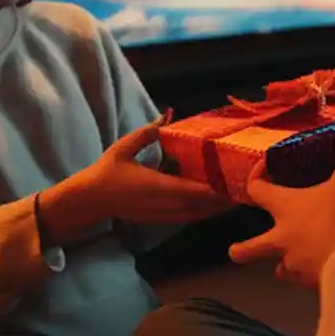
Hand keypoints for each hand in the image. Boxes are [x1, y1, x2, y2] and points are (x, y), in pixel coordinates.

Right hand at [38, 116, 231, 245]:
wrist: (90, 200)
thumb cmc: (106, 172)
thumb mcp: (124, 147)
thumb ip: (146, 132)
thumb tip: (165, 115)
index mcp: (158, 186)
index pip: (194, 191)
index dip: (216, 190)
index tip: (235, 184)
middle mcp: (164, 204)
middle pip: (202, 206)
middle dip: (223, 201)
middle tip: (244, 190)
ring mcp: (163, 215)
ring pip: (197, 215)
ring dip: (215, 209)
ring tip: (235, 199)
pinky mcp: (160, 220)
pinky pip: (188, 218)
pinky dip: (203, 212)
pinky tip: (212, 205)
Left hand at [228, 126, 334, 289]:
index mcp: (286, 207)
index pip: (256, 190)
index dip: (255, 177)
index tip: (262, 170)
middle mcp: (281, 237)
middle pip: (249, 249)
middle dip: (241, 249)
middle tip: (236, 249)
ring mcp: (293, 263)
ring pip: (277, 267)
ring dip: (281, 262)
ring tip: (292, 258)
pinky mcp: (308, 282)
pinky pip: (301, 279)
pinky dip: (306, 274)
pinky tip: (319, 268)